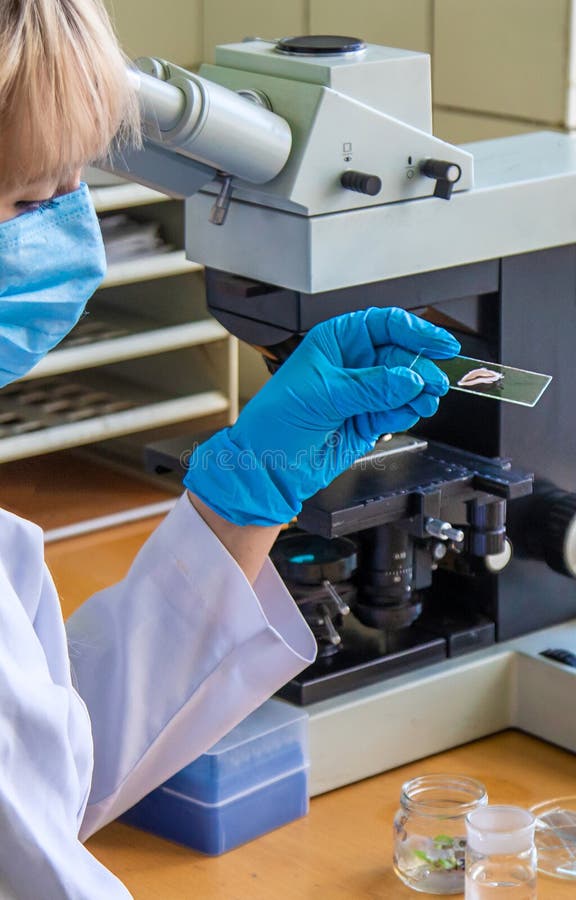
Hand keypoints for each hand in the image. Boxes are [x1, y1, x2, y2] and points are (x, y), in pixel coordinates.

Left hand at [184, 307, 459, 525]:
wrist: (269, 466)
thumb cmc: (275, 421)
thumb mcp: (323, 394)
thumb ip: (369, 386)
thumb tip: (408, 378)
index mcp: (336, 341)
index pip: (384, 324)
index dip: (416, 331)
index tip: (440, 343)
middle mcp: (352, 363)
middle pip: (402, 354)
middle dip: (420, 368)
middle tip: (432, 384)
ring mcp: (363, 392)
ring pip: (406, 384)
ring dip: (419, 393)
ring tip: (424, 403)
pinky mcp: (370, 419)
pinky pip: (400, 410)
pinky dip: (408, 412)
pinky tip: (407, 415)